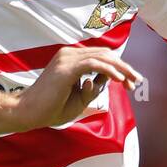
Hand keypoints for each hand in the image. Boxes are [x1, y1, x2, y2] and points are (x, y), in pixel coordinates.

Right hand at [13, 47, 140, 130]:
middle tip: (137, 81)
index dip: (118, 67)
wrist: (28, 113)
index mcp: (71, 59)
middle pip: (105, 54)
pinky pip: (94, 64)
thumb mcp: (79, 98)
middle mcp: (70, 54)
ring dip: (121, 69)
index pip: (101, 57)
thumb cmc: (50, 108)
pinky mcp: (67, 67)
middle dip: (124, 67)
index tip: (130, 83)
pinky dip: (109, 71)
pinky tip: (120, 80)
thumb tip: (106, 80)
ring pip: (102, 57)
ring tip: (132, 80)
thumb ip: (93, 88)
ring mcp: (67, 59)